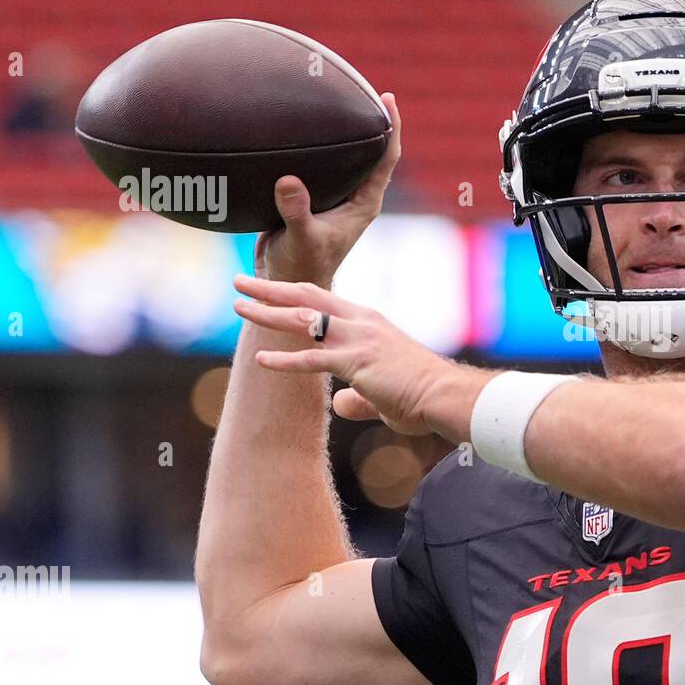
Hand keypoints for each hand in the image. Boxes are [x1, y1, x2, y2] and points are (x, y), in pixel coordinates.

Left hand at [232, 274, 487, 438]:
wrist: (446, 396)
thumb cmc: (421, 395)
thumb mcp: (383, 393)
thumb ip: (358, 397)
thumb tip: (340, 405)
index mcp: (368, 321)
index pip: (323, 298)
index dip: (291, 291)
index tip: (265, 287)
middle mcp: (361, 322)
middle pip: (308, 295)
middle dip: (270, 287)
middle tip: (239, 280)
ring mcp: (359, 339)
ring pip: (305, 319)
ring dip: (268, 312)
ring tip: (238, 306)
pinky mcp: (358, 362)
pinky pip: (313, 359)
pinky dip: (285, 359)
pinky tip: (261, 360)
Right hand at [255, 92, 401, 287]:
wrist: (285, 281)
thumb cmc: (302, 265)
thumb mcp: (301, 237)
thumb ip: (297, 210)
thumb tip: (289, 181)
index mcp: (364, 203)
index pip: (387, 158)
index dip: (393, 128)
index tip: (389, 98)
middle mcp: (355, 196)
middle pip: (371, 151)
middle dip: (370, 120)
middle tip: (363, 85)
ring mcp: (335, 196)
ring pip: (345, 156)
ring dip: (341, 132)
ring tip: (330, 96)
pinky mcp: (312, 197)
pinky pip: (317, 165)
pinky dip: (311, 146)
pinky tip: (295, 126)